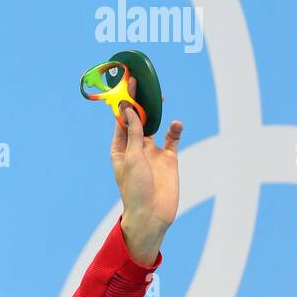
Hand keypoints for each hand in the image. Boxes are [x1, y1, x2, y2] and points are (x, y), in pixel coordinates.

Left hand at [110, 74, 182, 265]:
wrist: (151, 214)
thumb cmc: (135, 189)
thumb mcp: (131, 158)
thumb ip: (133, 133)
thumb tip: (129, 109)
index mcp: (120, 149)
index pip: (122, 120)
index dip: (124, 102)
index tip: (127, 83)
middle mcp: (136, 149)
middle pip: (138, 119)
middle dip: (140, 102)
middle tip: (143, 82)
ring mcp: (152, 153)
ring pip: (155, 126)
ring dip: (157, 112)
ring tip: (159, 96)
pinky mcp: (169, 159)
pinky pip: (172, 139)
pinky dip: (175, 130)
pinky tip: (176, 124)